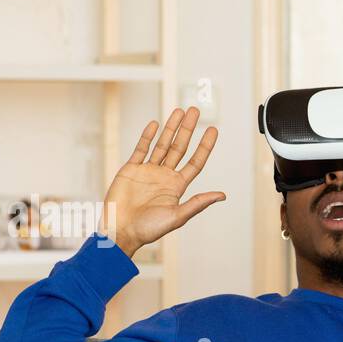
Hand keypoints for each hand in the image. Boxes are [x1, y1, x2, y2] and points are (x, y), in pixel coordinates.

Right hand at [101, 107, 224, 256]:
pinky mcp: (131, 169)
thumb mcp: (177, 217)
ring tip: (179, 111)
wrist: (120, 230)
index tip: (213, 130)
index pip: (195, 162)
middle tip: (195, 111)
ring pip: (162, 145)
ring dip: (170, 128)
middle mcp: (164, 176)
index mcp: (177, 187)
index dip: (204, 146)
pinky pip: (141, 149)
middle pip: (179, 147)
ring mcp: (148, 171)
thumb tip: (222, 195)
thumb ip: (198, 203)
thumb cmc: (148, 229)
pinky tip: (155, 124)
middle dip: (187, 129)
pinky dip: (147, 137)